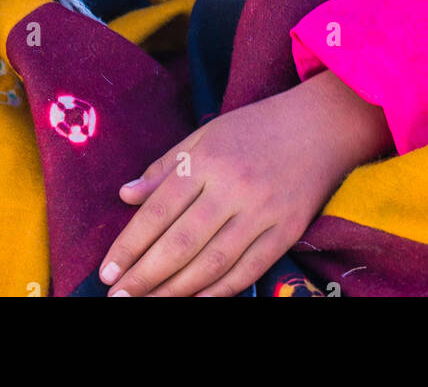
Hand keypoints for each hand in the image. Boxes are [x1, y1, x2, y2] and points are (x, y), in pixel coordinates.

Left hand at [98, 69, 391, 297]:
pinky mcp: (285, 232)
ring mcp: (261, 212)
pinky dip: (218, 291)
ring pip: (211, 263)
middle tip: (119, 295)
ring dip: (175, 290)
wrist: (319, 125)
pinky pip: (247, 270)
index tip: (108, 271)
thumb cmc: (255, 128)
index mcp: (207, 159)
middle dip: (145, 275)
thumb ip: (165, 166)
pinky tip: (194, 300)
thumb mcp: (206, 134)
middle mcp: (232, 187)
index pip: (158, 210)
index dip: (130, 244)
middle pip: (180, 242)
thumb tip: (126, 195)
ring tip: (148, 302)